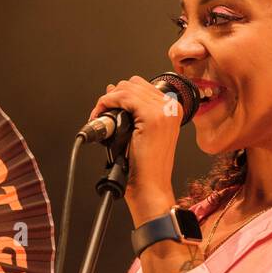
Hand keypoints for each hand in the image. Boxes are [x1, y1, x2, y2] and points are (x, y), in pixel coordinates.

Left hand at [87, 76, 181, 223]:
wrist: (150, 188)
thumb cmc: (145, 169)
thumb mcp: (140, 133)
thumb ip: (131, 112)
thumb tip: (113, 91)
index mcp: (172, 111)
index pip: (142, 87)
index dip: (121, 94)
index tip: (109, 107)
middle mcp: (171, 108)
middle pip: (134, 84)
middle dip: (114, 95)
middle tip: (102, 112)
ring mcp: (164, 111)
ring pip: (127, 88)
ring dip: (108, 99)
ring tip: (100, 115)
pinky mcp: (153, 117)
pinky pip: (123, 97)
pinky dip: (108, 102)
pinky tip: (102, 114)